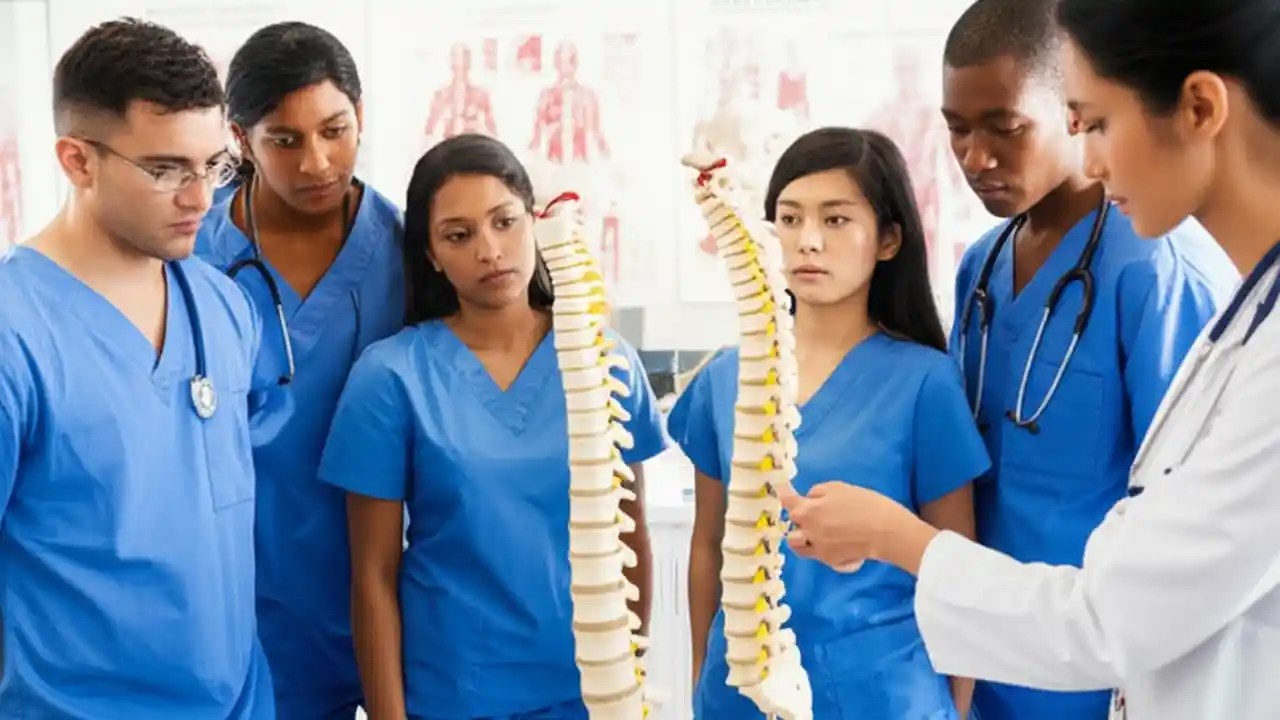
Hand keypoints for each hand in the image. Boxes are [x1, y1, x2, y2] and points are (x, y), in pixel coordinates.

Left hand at [776, 481, 937, 574]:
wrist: (886, 531)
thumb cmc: (865, 504)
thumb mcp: (839, 488)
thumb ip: (818, 493)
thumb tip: (809, 499)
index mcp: (809, 510)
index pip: (787, 502)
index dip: (784, 496)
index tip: (783, 492)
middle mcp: (808, 531)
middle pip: (792, 524)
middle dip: (799, 518)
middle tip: (813, 514)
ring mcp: (818, 548)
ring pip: (797, 545)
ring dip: (802, 538)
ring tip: (816, 533)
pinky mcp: (830, 561)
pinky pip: (817, 555)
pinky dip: (821, 549)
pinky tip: (835, 543)